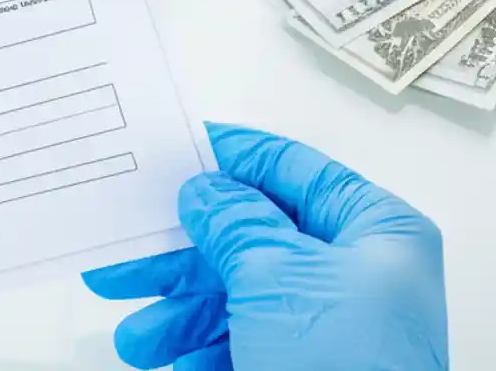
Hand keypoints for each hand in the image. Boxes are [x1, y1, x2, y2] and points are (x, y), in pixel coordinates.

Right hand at [82, 124, 447, 370]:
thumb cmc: (350, 369)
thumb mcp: (277, 276)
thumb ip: (233, 221)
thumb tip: (203, 190)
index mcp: (372, 230)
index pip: (288, 167)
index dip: (226, 155)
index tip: (171, 147)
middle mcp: (353, 272)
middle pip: (245, 236)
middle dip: (178, 253)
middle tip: (122, 251)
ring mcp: (327, 324)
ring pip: (232, 296)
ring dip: (176, 314)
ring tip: (137, 338)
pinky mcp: (302, 365)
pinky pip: (236, 342)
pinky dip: (196, 350)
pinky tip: (168, 360)